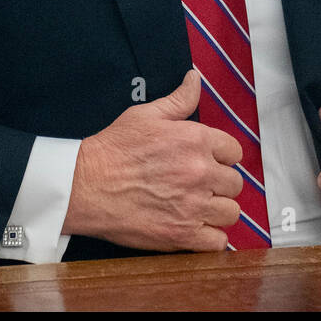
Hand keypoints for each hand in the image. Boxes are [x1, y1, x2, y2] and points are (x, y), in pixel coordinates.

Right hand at [63, 69, 244, 251]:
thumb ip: (178, 99)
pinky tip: (195, 228)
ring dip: (218, 210)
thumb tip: (195, 79)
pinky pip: (217, 241)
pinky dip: (210, 237)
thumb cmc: (114, 148)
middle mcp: (200, 172)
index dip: (222, 156)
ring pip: (230, 212)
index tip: (208, 161)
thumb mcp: (145, 115)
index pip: (234, 151)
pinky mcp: (182, 235)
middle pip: (234, 183)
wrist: (86, 185)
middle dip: (220, 183)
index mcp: (196, 140)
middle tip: (199, 185)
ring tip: (199, 207)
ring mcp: (193, 206)